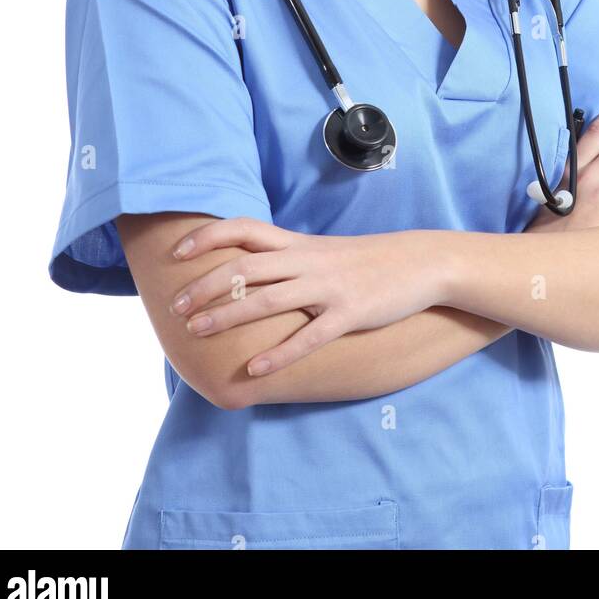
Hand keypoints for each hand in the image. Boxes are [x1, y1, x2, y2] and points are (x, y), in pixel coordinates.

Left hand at [167, 219, 444, 375]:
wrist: (422, 263)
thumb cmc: (367, 261)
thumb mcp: (322, 251)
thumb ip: (287, 258)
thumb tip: (244, 272)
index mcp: (299, 243)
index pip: (244, 229)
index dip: (208, 237)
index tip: (177, 253)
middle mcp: (308, 261)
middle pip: (246, 267)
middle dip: (205, 286)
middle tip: (175, 307)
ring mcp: (329, 287)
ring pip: (268, 300)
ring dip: (228, 315)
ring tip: (197, 332)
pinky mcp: (351, 313)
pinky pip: (309, 336)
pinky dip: (279, 354)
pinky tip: (255, 370)